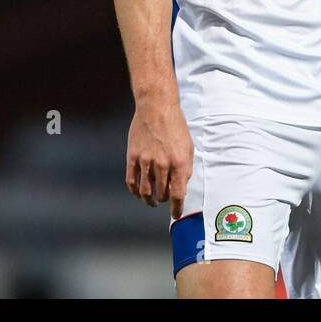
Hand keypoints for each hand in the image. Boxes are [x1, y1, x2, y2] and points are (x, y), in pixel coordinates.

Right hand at [125, 97, 193, 219]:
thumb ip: (186, 169)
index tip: (176, 214)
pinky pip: (132, 180)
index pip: (178, 195)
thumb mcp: (189, 147)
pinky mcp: (133, 157)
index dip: (177, 208)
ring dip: (148, 199)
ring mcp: (146, 161)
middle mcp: (163, 164)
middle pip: (161, 194)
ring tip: (151, 201)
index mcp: (179, 163)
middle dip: (164, 200)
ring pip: (145, 191)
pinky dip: (135, 190)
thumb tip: (181, 187)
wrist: (157, 108)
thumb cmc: (176, 127)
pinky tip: (138, 193)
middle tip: (164, 199)